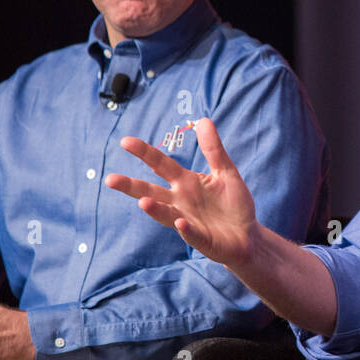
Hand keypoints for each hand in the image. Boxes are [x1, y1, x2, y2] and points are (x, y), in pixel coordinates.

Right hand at [106, 117, 261, 268]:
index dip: (144, 152)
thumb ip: (213, 149)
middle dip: (131, 186)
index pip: (160, 164)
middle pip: (151, 191)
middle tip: (110, 179)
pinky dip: (185, 229)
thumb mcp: (225, 172)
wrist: (248, 235)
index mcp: (185, 182)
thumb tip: (203, 120)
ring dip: (154, 209)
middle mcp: (180, 201)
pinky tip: (180, 222)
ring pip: (165, 214)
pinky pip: (190, 234)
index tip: (125, 141)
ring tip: (143, 202)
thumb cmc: (234, 204)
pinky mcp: (200, 239)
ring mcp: (187, 221)